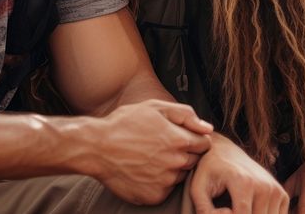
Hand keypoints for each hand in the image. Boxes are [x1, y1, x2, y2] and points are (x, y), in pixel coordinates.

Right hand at [92, 99, 212, 204]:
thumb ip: (185, 115)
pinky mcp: (154, 196)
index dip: (194, 138)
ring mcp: (165, 182)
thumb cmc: (124, 124)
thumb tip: (207, 128)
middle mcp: (175, 163)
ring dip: (172, 167)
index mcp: (178, 140)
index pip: (204, 143)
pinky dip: (159, 181)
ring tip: (150, 157)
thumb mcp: (154, 108)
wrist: (96, 148)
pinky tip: (144, 170)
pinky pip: (166, 189)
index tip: (180, 136)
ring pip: (180, 175)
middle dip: (183, 152)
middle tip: (161, 146)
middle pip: (194, 160)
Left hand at [190, 133, 287, 213]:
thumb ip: (204, 210)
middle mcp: (264, 185)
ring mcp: (275, 190)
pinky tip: (250, 210)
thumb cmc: (209, 171)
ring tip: (237, 209)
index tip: (221, 210)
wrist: (225, 151)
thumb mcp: (197, 187)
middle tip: (228, 208)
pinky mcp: (282, 194)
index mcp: (243, 182)